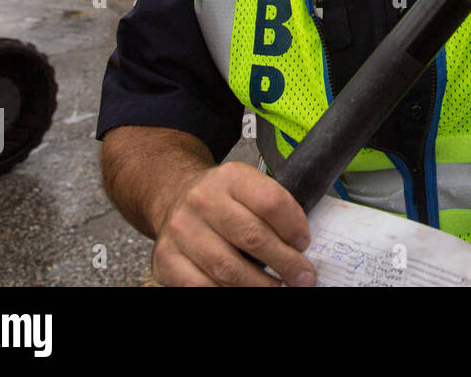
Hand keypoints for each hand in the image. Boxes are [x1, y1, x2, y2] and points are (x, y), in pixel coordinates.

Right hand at [151, 161, 316, 286]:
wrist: (173, 195)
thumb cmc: (222, 199)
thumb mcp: (247, 188)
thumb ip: (273, 209)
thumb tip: (301, 247)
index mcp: (230, 177)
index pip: (270, 202)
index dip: (293, 227)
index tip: (304, 244)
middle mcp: (202, 200)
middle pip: (252, 237)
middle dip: (285, 262)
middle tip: (303, 278)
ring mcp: (181, 231)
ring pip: (228, 268)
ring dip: (260, 285)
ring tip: (279, 288)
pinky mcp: (166, 259)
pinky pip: (201, 287)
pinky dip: (227, 293)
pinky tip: (245, 291)